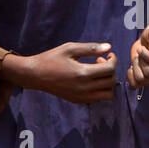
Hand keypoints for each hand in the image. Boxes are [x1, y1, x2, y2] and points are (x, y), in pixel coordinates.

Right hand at [2, 42, 116, 103]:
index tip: (109, 54)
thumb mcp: (70, 48)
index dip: (113, 60)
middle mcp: (84, 88)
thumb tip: (109, 47)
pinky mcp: (78, 101)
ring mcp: (81, 96)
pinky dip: (100, 89)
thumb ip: (90, 48)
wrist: (35, 75)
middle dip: (111, 70)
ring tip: (97, 73)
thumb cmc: (51, 58)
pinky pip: (98, 98)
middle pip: (111, 82)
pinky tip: (90, 79)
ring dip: (107, 82)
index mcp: (82, 73)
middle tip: (100, 61)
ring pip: (108, 94)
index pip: (110, 69)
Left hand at [127, 25, 148, 88]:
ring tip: (138, 58)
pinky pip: (134, 84)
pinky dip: (130, 75)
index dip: (147, 57)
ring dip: (135, 66)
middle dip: (140, 60)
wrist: (148, 43)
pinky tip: (133, 66)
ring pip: (141, 79)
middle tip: (140, 51)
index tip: (141, 48)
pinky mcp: (146, 82)